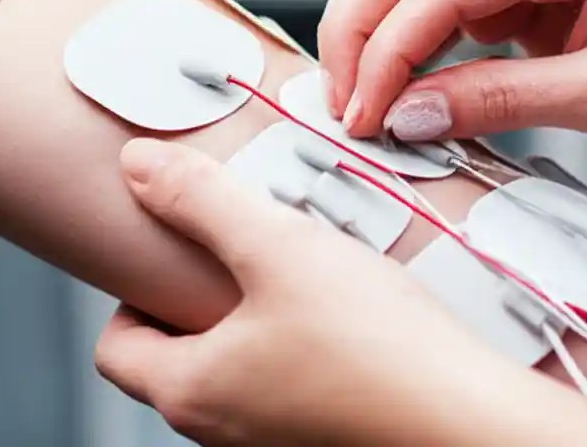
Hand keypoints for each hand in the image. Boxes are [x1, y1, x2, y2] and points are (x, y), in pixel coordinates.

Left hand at [93, 138, 530, 446]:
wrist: (472, 421)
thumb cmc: (378, 350)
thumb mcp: (281, 248)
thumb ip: (203, 201)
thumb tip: (138, 166)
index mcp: (191, 390)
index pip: (114, 346)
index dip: (136, 291)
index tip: (181, 252)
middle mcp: (224, 431)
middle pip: (178, 358)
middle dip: (204, 301)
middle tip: (248, 253)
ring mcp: (278, 442)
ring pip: (242, 373)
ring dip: (262, 324)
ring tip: (309, 277)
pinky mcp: (328, 438)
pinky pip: (295, 389)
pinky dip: (308, 352)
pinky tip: (354, 319)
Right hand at [318, 0, 586, 167]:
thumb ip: (501, 100)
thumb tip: (406, 115)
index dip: (390, 49)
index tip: (363, 115)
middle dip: (362, 29)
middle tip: (342, 105)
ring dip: (377, 35)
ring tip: (358, 102)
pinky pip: (446, 7)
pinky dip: (412, 47)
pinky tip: (399, 91)